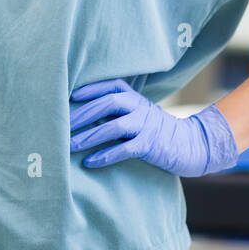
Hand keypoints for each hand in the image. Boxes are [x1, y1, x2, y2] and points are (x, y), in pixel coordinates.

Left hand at [70, 78, 237, 175]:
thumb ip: (114, 110)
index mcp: (133, 97)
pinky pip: (125, 149)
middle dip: (81, 115)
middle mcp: (139, 107)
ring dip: (89, 137)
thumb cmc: (153, 130)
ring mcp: (146, 125)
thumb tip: (79, 114)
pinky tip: (90, 163)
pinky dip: (105, 155)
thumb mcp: (136, 113)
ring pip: (114, 127)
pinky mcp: (150, 145)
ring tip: (68, 147)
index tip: (67, 96)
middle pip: (107, 103)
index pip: (108, 86)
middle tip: (59, 125)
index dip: (88, 90)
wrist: (189, 145)